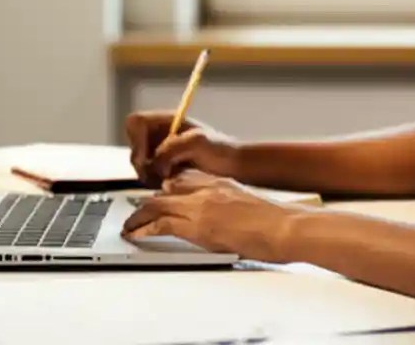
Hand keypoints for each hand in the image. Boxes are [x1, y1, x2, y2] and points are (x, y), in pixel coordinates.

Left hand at [121, 170, 295, 261]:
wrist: (285, 227)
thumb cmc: (275, 222)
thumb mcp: (246, 204)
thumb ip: (227, 203)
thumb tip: (217, 217)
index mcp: (220, 182)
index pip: (184, 179)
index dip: (168, 189)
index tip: (159, 196)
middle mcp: (207, 189)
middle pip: (166, 190)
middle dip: (147, 202)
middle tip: (136, 212)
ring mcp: (201, 206)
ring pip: (158, 205)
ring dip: (139, 215)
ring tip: (129, 225)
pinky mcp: (199, 226)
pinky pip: (162, 224)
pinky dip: (145, 228)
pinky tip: (137, 234)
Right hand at [125, 111, 241, 187]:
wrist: (235, 168)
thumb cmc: (222, 150)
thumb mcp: (198, 142)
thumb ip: (173, 147)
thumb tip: (155, 163)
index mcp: (166, 121)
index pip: (135, 122)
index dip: (136, 139)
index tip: (147, 158)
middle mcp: (160, 135)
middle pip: (134, 146)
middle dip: (144, 163)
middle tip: (162, 174)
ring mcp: (160, 152)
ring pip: (139, 165)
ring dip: (150, 175)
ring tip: (171, 179)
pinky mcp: (163, 169)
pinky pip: (148, 177)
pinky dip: (156, 182)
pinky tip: (173, 183)